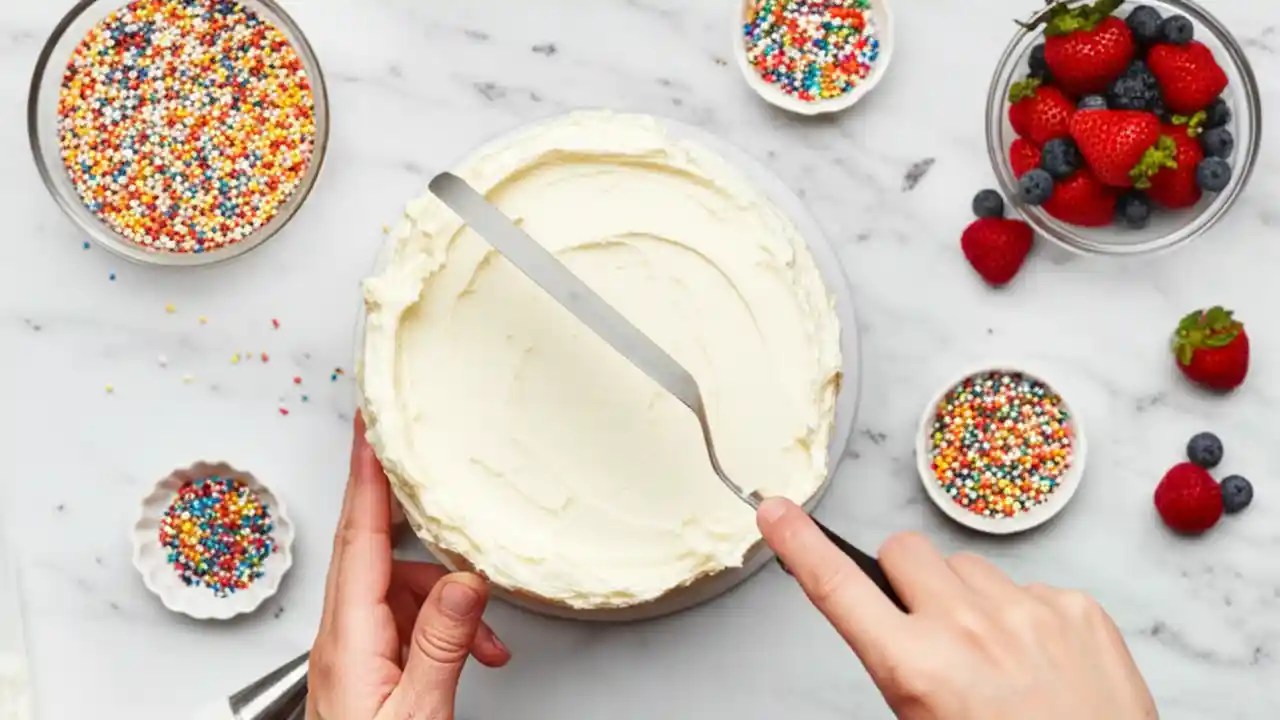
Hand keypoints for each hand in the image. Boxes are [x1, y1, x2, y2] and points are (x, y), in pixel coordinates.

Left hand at [308, 415, 510, 719]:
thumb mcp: (420, 711)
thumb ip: (443, 642)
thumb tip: (466, 578)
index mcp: (347, 639)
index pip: (357, 537)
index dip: (365, 476)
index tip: (368, 425)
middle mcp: (342, 636)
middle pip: (375, 550)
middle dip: (406, 516)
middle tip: (420, 466)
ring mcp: (353, 650)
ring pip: (399, 586)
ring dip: (447, 596)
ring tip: (485, 633)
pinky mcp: (368, 665)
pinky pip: (407, 620)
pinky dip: (445, 625)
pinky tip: (476, 653)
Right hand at [757, 498, 1156, 719]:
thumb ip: (902, 666)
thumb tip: (895, 631)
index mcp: (916, 668)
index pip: (839, 588)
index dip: (800, 545)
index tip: (775, 512)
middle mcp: (967, 628)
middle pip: (905, 550)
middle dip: (905, 579)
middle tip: (925, 627)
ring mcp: (1027, 611)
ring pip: (968, 568)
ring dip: (968, 598)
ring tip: (996, 658)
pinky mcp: (1078, 608)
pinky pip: (1030, 586)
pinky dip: (1026, 616)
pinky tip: (1043, 663)